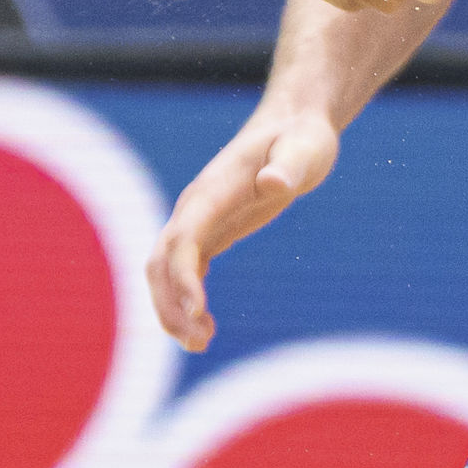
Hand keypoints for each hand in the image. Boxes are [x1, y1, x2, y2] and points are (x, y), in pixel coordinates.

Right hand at [147, 103, 339, 349]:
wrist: (292, 124)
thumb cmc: (302, 137)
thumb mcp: (306, 148)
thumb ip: (290, 166)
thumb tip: (273, 184)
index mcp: (212, 191)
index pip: (183, 239)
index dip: (182, 278)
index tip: (198, 313)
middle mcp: (195, 207)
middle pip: (160, 261)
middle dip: (169, 303)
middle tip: (198, 342)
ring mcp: (198, 220)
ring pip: (163, 271)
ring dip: (172, 309)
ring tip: (201, 343)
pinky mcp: (209, 232)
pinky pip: (183, 272)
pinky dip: (185, 302)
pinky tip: (207, 328)